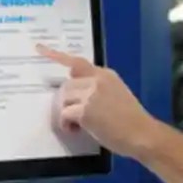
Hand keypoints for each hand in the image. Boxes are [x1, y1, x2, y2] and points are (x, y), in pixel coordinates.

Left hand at [36, 44, 160, 158]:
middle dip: (67, 102)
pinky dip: (67, 124)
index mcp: (105, 75)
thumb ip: (98, 89)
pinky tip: (76, 130)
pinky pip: (65, 114)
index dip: (56, 55)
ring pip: (65, 99)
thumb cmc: (132, 120)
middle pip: (66, 86)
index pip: (77, 62)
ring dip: (67, 113)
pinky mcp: (85, 110)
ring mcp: (91, 94)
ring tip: (79, 126)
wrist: (142, 134)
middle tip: (75, 117)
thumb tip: (77, 94)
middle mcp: (97, 80)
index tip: (39, 48)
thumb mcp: (117, 95)